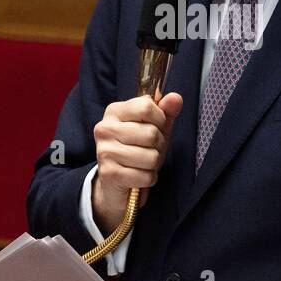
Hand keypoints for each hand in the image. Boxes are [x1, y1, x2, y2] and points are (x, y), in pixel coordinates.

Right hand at [91, 92, 182, 233]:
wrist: (115, 182)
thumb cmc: (137, 149)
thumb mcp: (154, 127)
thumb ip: (166, 112)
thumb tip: (176, 98)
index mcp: (114, 111)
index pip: (147, 106)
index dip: (160, 119)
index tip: (155, 127)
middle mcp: (105, 128)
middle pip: (151, 133)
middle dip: (159, 145)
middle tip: (149, 149)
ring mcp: (105, 151)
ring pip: (151, 157)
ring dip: (154, 164)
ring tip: (143, 163)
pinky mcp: (109, 173)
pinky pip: (146, 176)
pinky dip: (148, 178)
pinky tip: (138, 176)